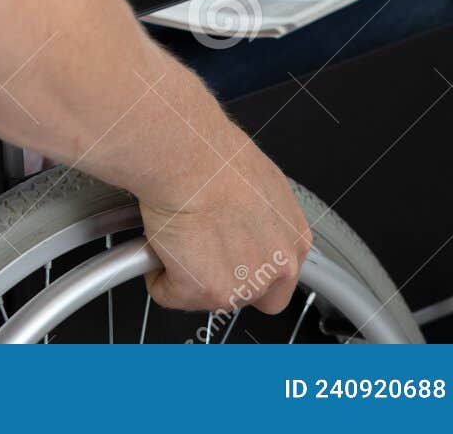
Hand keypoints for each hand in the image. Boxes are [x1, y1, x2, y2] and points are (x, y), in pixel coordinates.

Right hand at [139, 137, 311, 316]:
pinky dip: (159, 276)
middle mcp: (276, 267)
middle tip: (199, 251)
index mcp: (293, 238)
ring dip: (189, 275)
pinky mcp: (207, 293)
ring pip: (210, 297)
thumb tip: (241, 219)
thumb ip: (260, 216)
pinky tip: (160, 244)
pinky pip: (172, 294)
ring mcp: (244, 285)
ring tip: (177, 235)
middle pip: (248, 294)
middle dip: (222, 279)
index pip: (279, 276)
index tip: (232, 258)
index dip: (248, 266)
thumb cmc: (214, 153)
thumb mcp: (258, 181)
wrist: (186, 155)